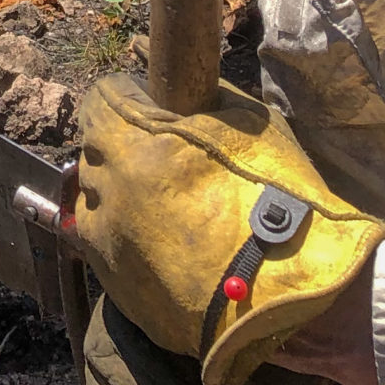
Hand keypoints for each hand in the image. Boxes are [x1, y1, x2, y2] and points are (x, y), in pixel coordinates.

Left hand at [71, 74, 384, 384]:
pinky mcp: (115, 288)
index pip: (101, 98)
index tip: (153, 107)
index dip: (129, 98)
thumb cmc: (277, 200)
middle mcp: (108, 189)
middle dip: (124, 147)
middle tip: (168, 160)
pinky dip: (128, 241)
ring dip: (121, 196)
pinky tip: (169, 249)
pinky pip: (107, 249)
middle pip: (96, 150)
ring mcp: (106, 242)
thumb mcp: (250, 123)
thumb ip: (205, 98)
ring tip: (170, 208)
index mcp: (132, 142)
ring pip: (96, 201)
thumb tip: (188, 87)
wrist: (288, 296)